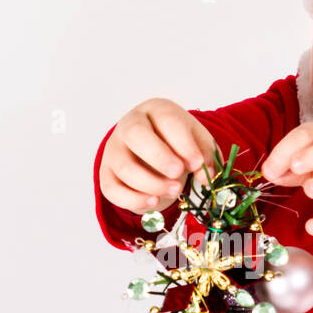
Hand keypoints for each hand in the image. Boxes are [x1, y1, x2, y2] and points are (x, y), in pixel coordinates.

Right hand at [99, 98, 219, 214]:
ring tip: (174, 191)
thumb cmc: (177, 142)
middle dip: (159, 157)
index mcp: (156, 110)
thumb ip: (206, 156)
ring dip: (151, 183)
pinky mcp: (106, 174)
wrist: (154, 150)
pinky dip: (133, 200)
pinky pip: (112, 189)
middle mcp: (129, 125)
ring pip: (124, 166)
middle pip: (136, 135)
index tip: (197, 163)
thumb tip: (206, 175)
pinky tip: (153, 202)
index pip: (166, 120)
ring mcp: (114, 149)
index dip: (182, 143)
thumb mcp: (197, 142)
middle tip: (178, 174)